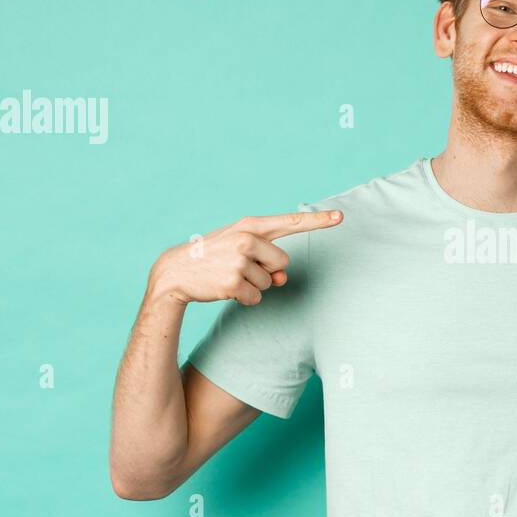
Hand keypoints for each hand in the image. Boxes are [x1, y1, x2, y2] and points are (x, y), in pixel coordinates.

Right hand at [149, 211, 342, 306]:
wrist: (176, 271)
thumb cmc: (214, 257)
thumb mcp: (240, 249)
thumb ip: (268, 257)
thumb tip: (282, 280)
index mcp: (251, 226)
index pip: (291, 222)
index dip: (318, 221)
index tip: (341, 217)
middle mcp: (247, 240)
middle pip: (283, 264)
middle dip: (267, 271)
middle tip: (240, 266)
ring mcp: (240, 261)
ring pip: (269, 283)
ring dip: (253, 285)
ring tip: (229, 276)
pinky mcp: (233, 283)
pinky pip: (256, 297)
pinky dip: (245, 298)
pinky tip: (226, 289)